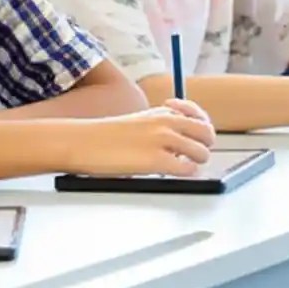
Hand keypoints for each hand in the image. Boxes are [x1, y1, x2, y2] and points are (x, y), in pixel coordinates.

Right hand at [65, 100, 215, 176]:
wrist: (82, 142)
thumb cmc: (102, 136)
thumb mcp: (135, 122)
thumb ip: (158, 127)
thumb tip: (176, 142)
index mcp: (159, 112)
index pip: (197, 115)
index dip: (201, 128)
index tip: (195, 137)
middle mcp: (164, 123)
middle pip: (206, 132)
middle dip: (204, 146)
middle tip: (194, 156)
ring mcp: (162, 140)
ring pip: (202, 152)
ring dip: (196, 162)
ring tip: (182, 166)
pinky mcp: (156, 160)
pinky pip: (188, 169)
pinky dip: (187, 174)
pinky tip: (175, 174)